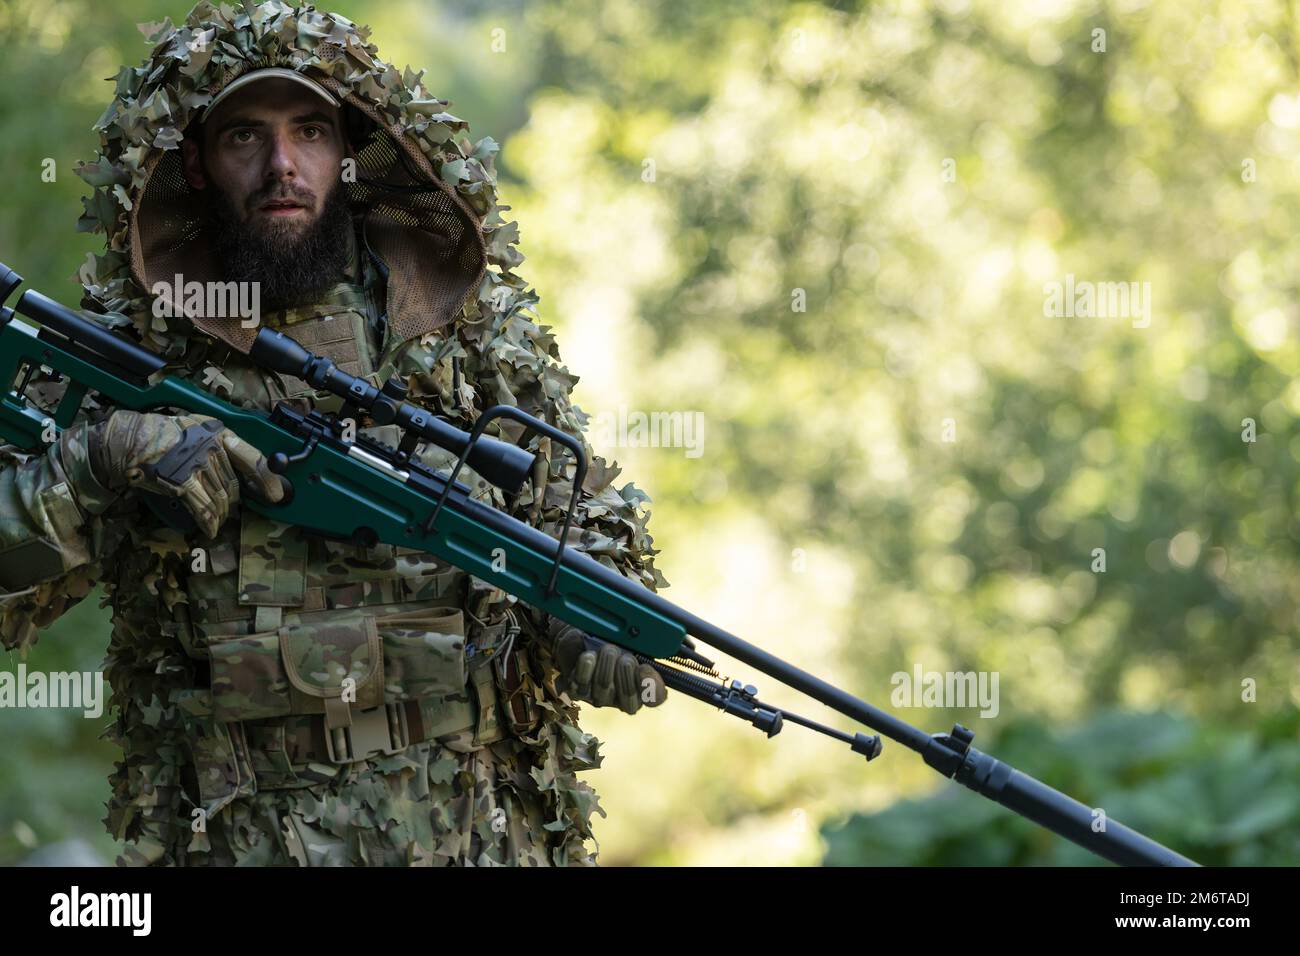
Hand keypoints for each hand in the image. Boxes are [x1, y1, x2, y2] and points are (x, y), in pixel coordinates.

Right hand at [86, 410, 284, 536]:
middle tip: (230, 510)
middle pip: (234, 485)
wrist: (130, 440)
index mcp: (219, 433)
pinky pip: (203, 508)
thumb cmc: (163, 435)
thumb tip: (239, 470)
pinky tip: (209, 529)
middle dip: (234, 503)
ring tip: (217, 520)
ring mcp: (196, 465)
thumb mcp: (197, 429)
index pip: (252, 457)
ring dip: (221, 514)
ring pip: (220, 499)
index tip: (277, 494)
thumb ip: (219, 445)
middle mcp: (211, 448)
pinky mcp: (182, 481)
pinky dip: (208, 522)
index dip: (267, 479)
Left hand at [548, 618, 666, 714]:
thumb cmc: (614, 633)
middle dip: (626, 671)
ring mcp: (600, 695)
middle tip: (624, 654)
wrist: (581, 630)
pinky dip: (587, 667)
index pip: (656, 697)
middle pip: (629, 698)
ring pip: (605, 688)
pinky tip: (589, 656)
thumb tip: (690, 645)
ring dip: (607, 663)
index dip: (652, 686)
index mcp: (643, 683)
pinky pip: (583, 684)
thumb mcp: (640, 632)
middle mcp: (622, 695)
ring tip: (606, 648)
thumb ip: (664, 637)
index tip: (645, 668)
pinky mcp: (578, 690)